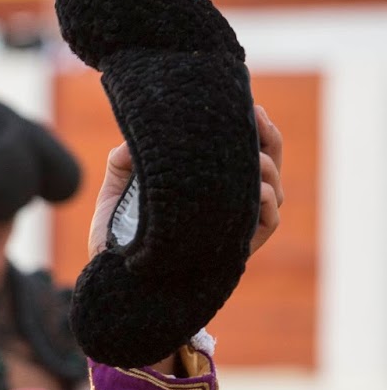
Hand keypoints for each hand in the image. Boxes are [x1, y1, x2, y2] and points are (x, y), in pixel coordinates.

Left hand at [88, 104, 284, 260]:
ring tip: (251, 155)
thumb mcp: (116, 196)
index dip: (253, 128)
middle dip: (267, 137)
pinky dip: (266, 200)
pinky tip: (255, 188)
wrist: (117, 282)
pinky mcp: (238, 247)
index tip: (246, 106)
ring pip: (273, 188)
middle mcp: (229, 202)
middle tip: (254, 117)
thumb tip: (129, 143)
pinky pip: (268, 220)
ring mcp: (237, 224)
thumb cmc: (118, 239)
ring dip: (267, 167)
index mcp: (208, 186)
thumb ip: (121, 165)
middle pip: (268, 163)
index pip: (242, 151)